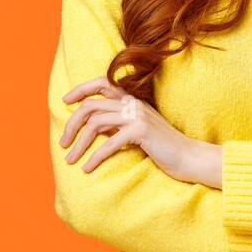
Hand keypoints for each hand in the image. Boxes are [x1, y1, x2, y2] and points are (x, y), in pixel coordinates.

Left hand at [59, 76, 214, 184]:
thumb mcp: (137, 130)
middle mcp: (133, 103)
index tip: (65, 101)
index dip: (80, 89)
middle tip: (63, 144)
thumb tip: (92, 126)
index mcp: (132, 99)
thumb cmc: (162, 147)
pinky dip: (95, 157)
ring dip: (79, 144)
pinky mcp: (141, 132)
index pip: (102, 83)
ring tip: (70, 160)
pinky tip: (88, 168)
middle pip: (91, 106)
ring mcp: (137, 116)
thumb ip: (118, 122)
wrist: (189, 156)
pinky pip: (109, 143)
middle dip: (72, 125)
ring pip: (96, 124)